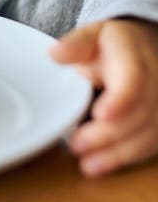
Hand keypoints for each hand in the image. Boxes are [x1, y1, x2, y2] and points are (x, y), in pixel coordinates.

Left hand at [49, 19, 157, 176]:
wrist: (146, 48)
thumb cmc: (113, 46)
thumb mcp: (93, 35)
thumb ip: (75, 44)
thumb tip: (54, 53)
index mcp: (135, 57)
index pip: (133, 80)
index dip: (120, 100)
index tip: (100, 114)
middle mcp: (156, 83)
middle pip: (140, 113)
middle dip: (108, 134)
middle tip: (76, 144)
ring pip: (148, 134)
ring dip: (117, 153)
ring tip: (86, 165)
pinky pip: (151, 145)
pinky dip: (126, 158)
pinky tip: (100, 166)